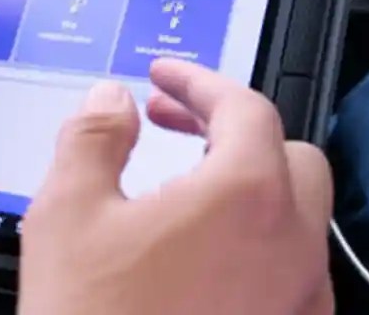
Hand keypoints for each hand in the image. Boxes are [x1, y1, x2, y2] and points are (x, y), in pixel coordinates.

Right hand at [19, 59, 333, 314]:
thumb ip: (94, 137)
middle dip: (234, 130)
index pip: (244, 107)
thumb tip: (111, 100)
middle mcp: (292, 245)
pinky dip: (258, 248)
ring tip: (181, 194)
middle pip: (290, 156)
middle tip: (173, 126)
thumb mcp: (67, 214)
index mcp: (247, 196)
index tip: (165, 76)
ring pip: (298, 219)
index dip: (200, 80)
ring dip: (249, 189)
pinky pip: (293, 276)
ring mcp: (300, 300)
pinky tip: (203, 263)